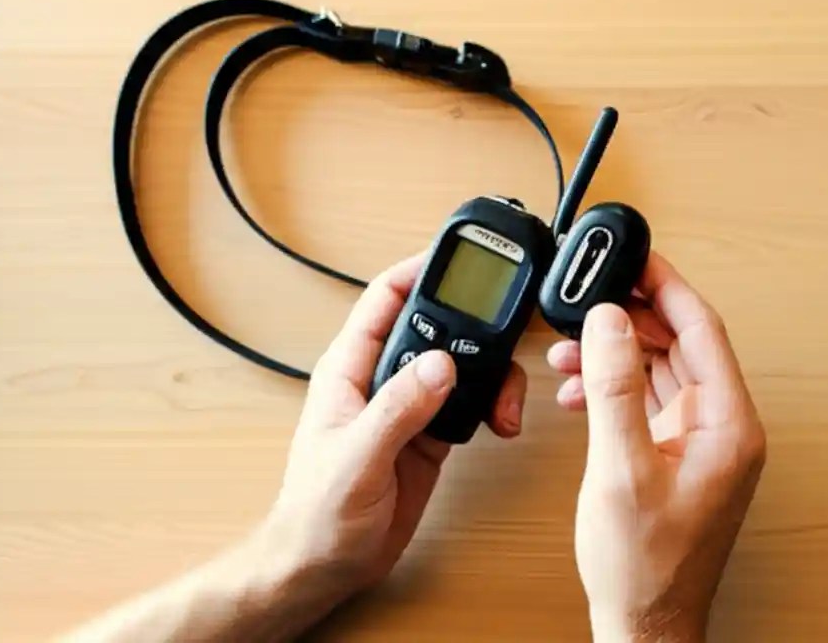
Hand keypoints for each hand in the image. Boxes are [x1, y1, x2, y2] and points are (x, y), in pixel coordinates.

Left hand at [258, 253, 527, 598]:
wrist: (325, 568)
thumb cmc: (316, 515)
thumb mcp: (355, 458)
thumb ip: (397, 410)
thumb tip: (441, 365)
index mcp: (350, 369)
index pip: (385, 299)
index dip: (419, 270)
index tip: (460, 259)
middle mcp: (382, 379)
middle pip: (436, 325)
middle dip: (475, 321)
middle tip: (510, 325)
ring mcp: (409, 406)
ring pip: (462, 363)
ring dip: (492, 372)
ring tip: (507, 397)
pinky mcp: (431, 434)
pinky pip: (471, 401)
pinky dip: (494, 405)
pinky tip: (501, 422)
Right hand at [547, 253, 766, 641]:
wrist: (644, 623)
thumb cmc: (644, 566)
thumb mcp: (620, 469)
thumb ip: (615, 389)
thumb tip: (607, 322)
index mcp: (729, 425)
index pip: (702, 330)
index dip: (667, 286)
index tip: (636, 256)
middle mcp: (723, 427)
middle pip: (681, 342)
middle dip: (632, 315)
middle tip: (591, 293)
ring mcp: (700, 441)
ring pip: (662, 368)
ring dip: (617, 351)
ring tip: (572, 345)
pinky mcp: (676, 454)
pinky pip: (649, 397)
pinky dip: (615, 384)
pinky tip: (582, 388)